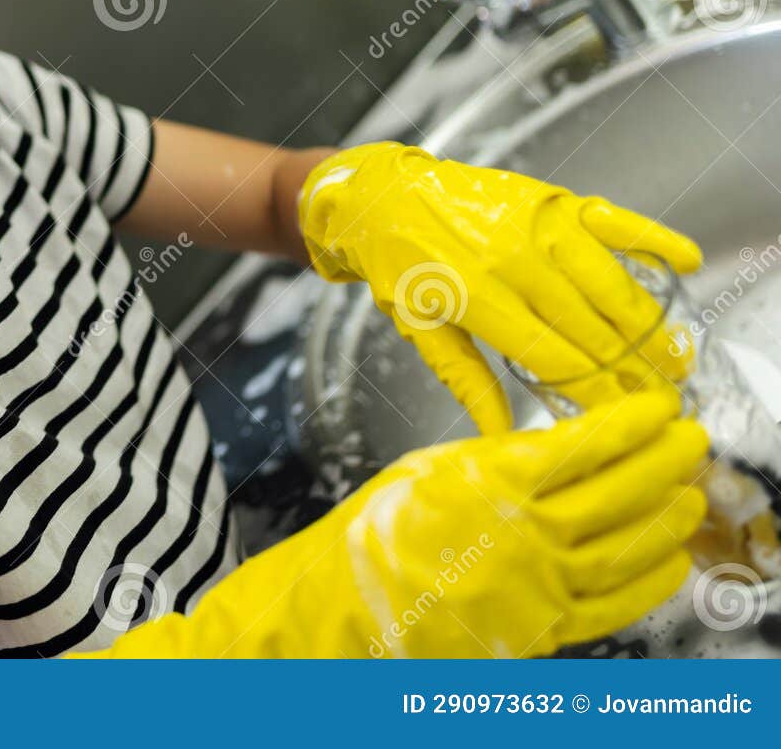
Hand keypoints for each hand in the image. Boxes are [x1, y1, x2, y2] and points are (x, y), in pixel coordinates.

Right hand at [71, 390, 706, 657]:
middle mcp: (523, 531)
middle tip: (690, 439)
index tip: (657, 408)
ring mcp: (537, 583)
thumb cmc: (373, 534)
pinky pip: (612, 602)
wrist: (344, 605)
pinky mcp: (539, 626)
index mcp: (491, 479)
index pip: (584, 444)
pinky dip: (649, 580)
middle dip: (663, 461)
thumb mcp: (429, 469)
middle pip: (618, 490)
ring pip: (625, 546)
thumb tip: (548, 447)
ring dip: (665, 516)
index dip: (630, 424)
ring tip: (689, 494)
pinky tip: (669, 560)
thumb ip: (493, 458)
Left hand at [296, 141, 701, 432]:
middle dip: (632, 368)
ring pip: (611, 282)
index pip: (554, 357)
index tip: (628, 417)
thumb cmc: (400, 266)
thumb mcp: (418, 328)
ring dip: (650, 322)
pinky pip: (614, 219)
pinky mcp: (553, 197)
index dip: (597, 391)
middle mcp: (513, 259)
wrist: (383, 196)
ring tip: (677, 356)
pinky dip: (653, 238)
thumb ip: (465, 380)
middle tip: (665, 398)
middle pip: (591, 326)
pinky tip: (684, 263)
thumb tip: (500, 436)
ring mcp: (538, 223)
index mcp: (477, 297)